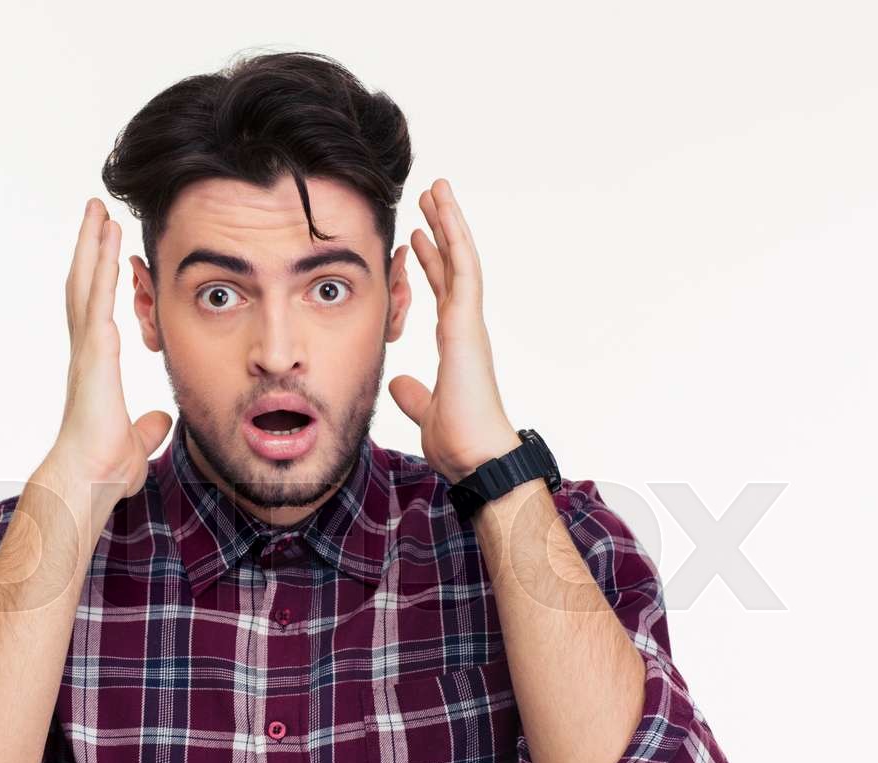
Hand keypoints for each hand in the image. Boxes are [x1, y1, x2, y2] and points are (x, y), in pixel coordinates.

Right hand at [46, 198, 173, 509]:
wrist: (86, 478)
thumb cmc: (104, 467)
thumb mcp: (136, 441)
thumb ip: (148, 427)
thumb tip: (161, 421)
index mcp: (96, 366)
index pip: (96, 311)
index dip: (98, 279)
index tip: (106, 253)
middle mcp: (86, 349)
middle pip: (85, 286)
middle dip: (90, 248)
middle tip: (96, 213)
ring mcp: (87, 346)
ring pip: (87, 282)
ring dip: (92, 244)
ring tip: (99, 210)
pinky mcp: (95, 349)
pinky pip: (99, 297)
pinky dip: (103, 265)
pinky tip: (107, 238)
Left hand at [388, 179, 521, 482]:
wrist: (477, 460)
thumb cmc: (459, 443)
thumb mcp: (424, 412)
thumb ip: (414, 395)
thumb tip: (400, 385)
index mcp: (456, 344)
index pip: (443, 293)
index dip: (431, 264)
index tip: (418, 240)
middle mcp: (466, 328)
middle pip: (453, 267)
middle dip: (440, 231)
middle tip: (429, 197)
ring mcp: (469, 324)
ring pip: (462, 260)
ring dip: (449, 222)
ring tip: (436, 188)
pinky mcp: (468, 326)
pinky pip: (463, 273)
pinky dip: (454, 241)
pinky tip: (444, 214)